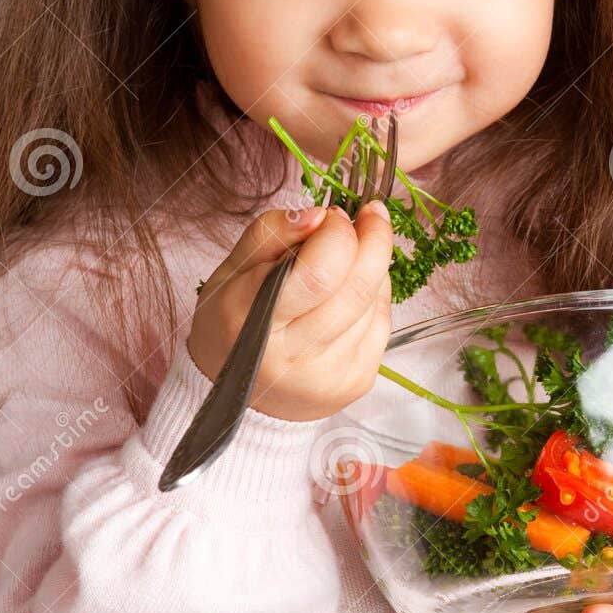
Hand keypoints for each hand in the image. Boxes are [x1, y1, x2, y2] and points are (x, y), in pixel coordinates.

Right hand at [188, 201, 393, 421]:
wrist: (241, 397)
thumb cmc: (233, 324)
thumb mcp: (230, 272)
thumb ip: (269, 234)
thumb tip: (318, 215)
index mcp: (256, 324)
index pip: (319, 274)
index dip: (339, 234)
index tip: (334, 214)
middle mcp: (297, 357)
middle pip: (358, 287)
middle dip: (374, 240)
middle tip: (368, 217)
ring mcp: (332, 374)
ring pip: (375, 301)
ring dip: (372, 268)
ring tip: (347, 261)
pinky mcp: (357, 382)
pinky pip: (383, 322)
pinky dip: (374, 297)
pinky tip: (350, 294)